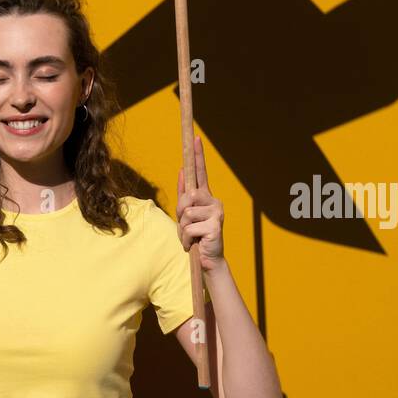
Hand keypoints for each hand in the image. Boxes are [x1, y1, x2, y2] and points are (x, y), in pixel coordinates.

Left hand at [176, 133, 224, 271]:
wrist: (207, 259)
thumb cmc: (196, 236)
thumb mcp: (186, 215)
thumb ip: (184, 195)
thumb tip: (182, 170)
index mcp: (206, 197)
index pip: (201, 172)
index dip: (198, 155)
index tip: (196, 138)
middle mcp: (214, 201)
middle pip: (186, 197)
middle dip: (180, 214)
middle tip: (187, 227)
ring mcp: (216, 212)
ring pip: (186, 213)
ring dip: (183, 229)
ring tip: (191, 236)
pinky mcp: (215, 225)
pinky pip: (190, 227)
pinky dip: (187, 239)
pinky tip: (196, 243)